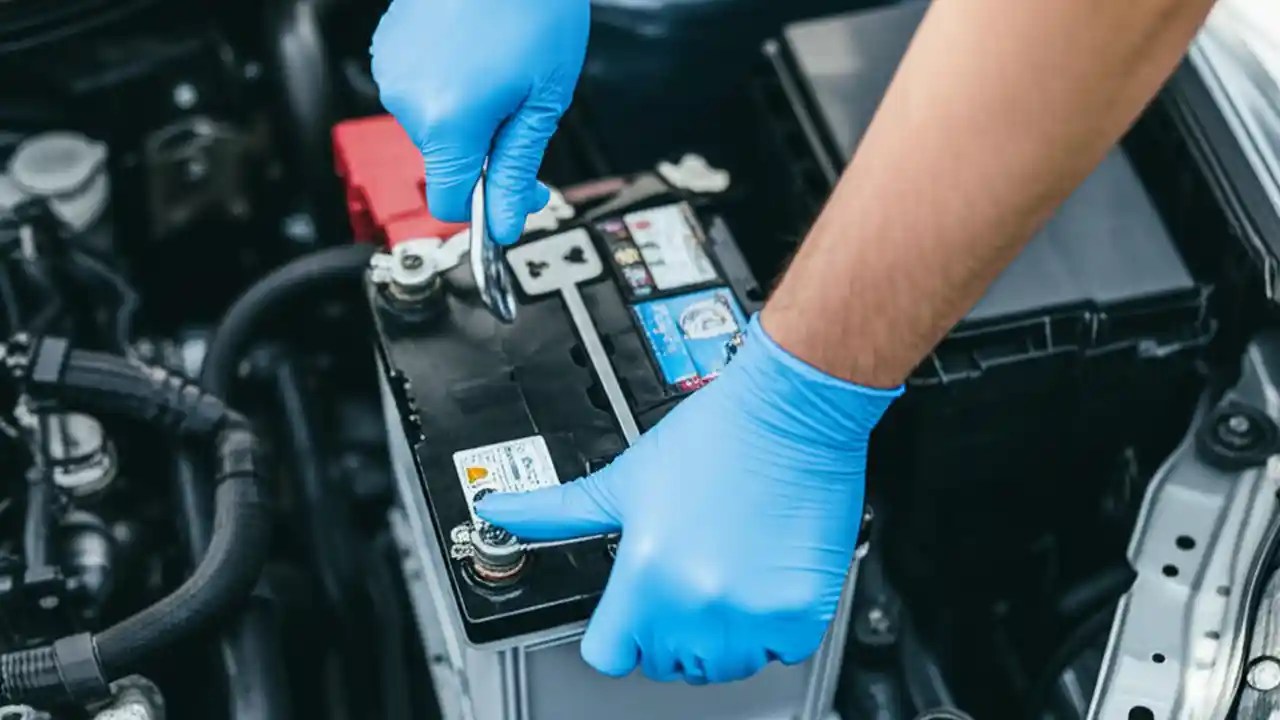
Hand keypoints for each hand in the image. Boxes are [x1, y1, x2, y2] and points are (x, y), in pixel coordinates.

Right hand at [370, 0, 588, 244]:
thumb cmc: (532, 6)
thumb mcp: (544, 100)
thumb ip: (517, 167)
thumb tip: (504, 222)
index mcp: (447, 122)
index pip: (451, 202)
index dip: (486, 206)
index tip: (514, 194)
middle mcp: (407, 102)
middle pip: (446, 160)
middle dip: (485, 147)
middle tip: (524, 106)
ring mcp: (392, 72)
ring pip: (434, 125)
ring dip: (467, 112)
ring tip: (498, 66)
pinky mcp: (388, 49)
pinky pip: (420, 90)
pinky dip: (448, 85)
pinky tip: (473, 51)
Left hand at [476, 316, 899, 682]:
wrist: (789, 411)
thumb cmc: (716, 435)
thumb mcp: (623, 477)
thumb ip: (556, 511)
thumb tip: (498, 511)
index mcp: (645, 573)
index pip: (609, 654)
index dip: (618, 632)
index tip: (631, 613)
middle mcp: (696, 602)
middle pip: (665, 661)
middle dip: (669, 628)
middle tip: (685, 575)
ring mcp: (751, 614)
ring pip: (722, 665)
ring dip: (720, 635)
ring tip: (725, 574)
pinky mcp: (800, 614)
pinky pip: (778, 652)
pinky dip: (771, 628)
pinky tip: (761, 577)